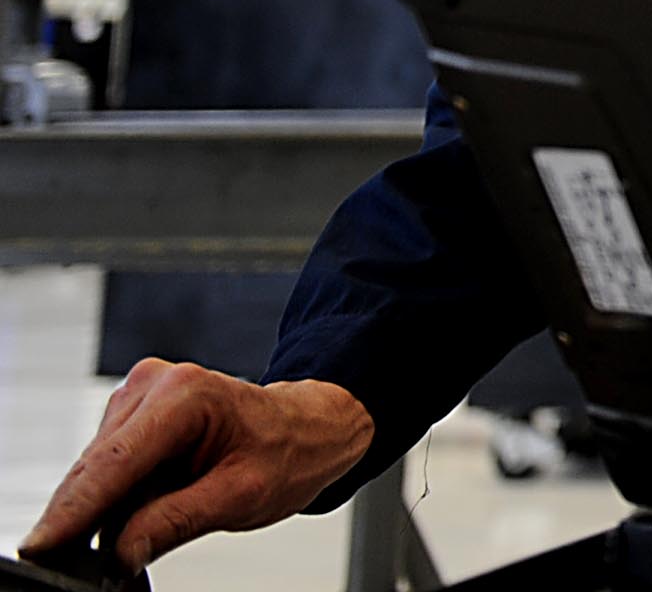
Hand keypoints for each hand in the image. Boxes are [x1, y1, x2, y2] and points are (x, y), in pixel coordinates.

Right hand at [21, 361, 374, 570]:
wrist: (311, 426)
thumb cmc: (289, 450)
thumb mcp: (242, 495)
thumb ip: (175, 522)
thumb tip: (120, 551)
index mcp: (187, 395)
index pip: (114, 462)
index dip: (73, 510)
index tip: (42, 547)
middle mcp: (155, 385)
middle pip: (96, 468)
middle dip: (84, 518)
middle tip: (81, 565)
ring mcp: (139, 397)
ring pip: (96, 471)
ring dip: (104, 510)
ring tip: (143, 532)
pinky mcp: (133, 415)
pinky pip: (107, 467)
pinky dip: (114, 498)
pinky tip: (139, 514)